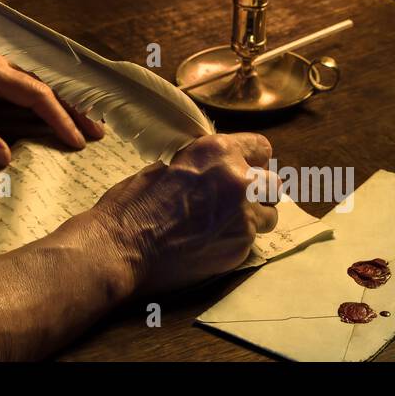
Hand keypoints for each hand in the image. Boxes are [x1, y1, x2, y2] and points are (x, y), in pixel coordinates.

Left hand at [0, 40, 104, 166]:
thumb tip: (7, 159)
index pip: (35, 94)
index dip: (59, 119)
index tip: (77, 143)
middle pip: (44, 83)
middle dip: (73, 108)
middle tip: (100, 133)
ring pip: (37, 80)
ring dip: (62, 101)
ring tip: (88, 122)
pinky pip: (23, 81)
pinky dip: (44, 97)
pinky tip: (55, 109)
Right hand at [88, 132, 281, 297]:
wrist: (122, 247)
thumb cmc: (132, 204)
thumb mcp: (165, 166)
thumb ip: (199, 166)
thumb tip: (210, 170)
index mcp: (218, 152)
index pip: (260, 147)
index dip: (255, 158)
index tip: (251, 166)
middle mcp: (238, 181)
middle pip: (272, 184)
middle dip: (258, 190)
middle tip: (237, 199)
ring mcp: (243, 217)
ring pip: (268, 216)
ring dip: (252, 218)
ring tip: (223, 224)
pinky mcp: (240, 248)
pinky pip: (250, 242)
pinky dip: (235, 241)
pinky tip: (209, 243)